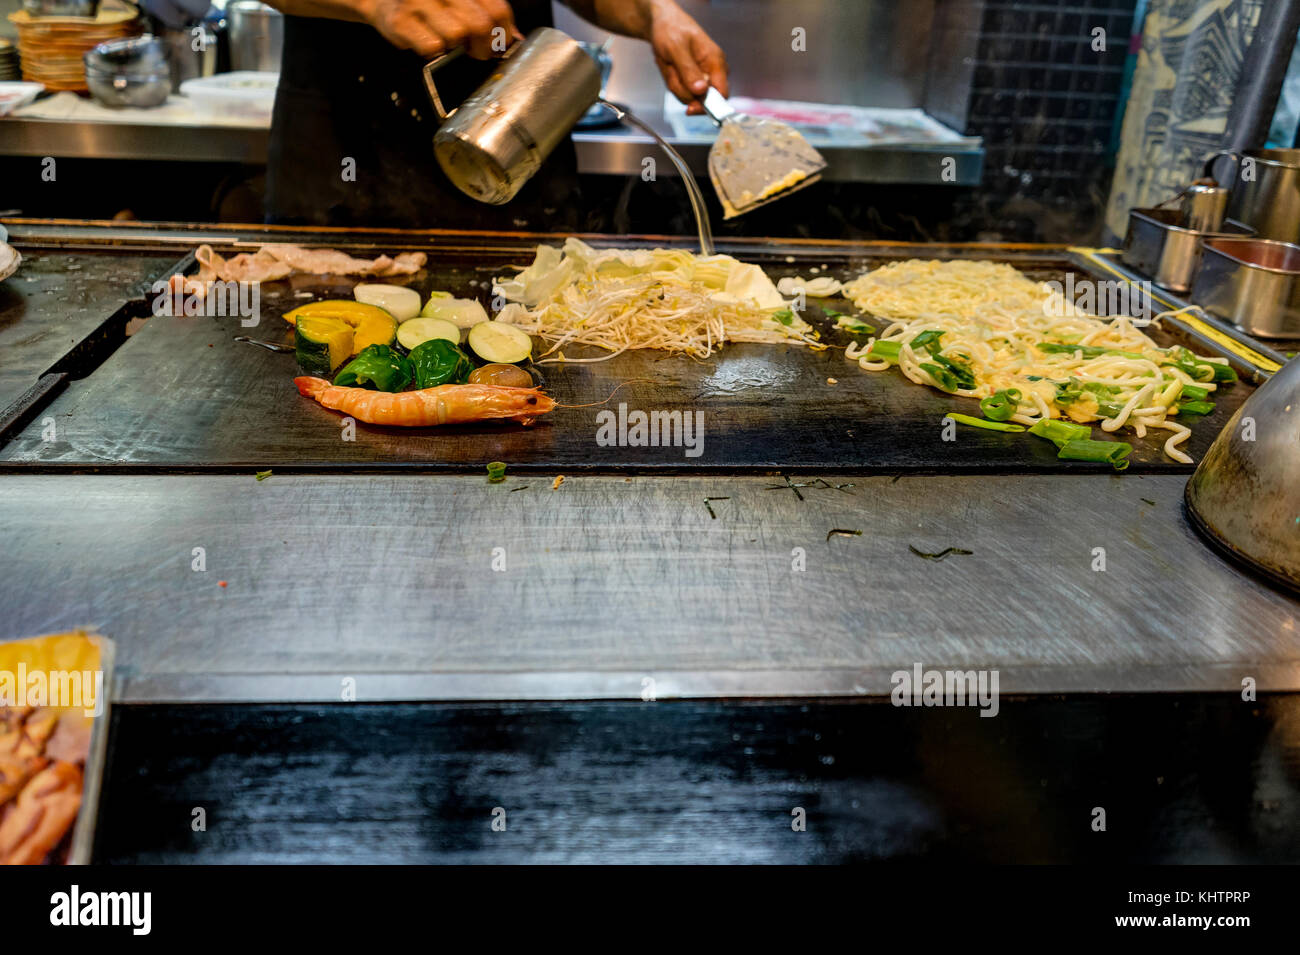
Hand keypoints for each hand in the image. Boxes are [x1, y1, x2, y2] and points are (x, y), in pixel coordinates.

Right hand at [363, 0, 521, 58]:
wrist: (384, 0)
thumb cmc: (429, 4)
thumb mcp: (462, 2)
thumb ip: (489, 14)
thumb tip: (515, 40)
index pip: (498, 10)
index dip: (503, 34)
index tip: (498, 44)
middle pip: (480, 24)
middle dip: (482, 47)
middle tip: (473, 50)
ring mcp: (420, 1)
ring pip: (456, 35)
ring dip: (455, 47)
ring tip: (448, 43)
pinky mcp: (401, 20)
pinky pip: (431, 46)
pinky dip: (434, 52)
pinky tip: (429, 44)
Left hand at [647, 1, 727, 114]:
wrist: (662, 24)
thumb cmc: (671, 29)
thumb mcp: (676, 48)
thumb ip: (689, 70)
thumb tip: (701, 91)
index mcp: (716, 62)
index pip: (722, 94)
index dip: (708, 105)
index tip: (690, 109)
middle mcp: (712, 72)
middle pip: (702, 99)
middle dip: (683, 89)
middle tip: (672, 70)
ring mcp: (702, 77)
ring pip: (689, 97)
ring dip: (675, 84)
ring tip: (670, 65)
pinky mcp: (692, 81)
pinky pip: (682, 92)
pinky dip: (672, 83)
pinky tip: (671, 68)